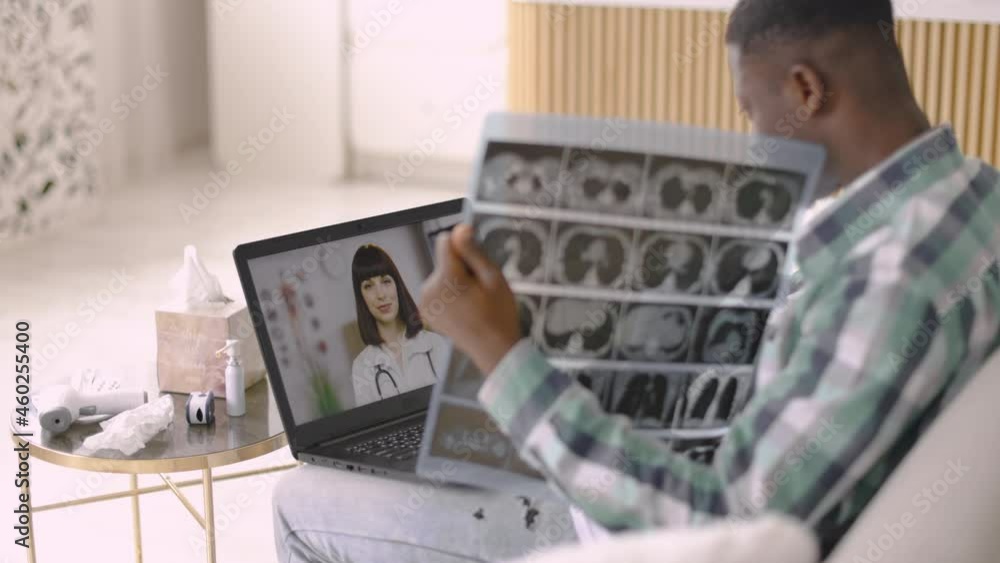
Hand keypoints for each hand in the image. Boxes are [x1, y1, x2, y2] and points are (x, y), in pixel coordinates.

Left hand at [419, 224, 520, 374]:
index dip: (463, 247)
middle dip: (461, 269)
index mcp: (446, 277)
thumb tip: (460, 228)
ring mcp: (425, 301)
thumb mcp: (493, 278)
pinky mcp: (426, 311)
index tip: (477, 262)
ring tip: (473, 302)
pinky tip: (463, 310)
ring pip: (441, 276)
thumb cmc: (498, 314)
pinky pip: (437, 291)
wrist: (492, 350)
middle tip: (480, 291)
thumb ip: (472, 252)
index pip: (445, 242)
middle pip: (444, 261)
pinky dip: (448, 296)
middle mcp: (429, 287)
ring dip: (455, 283)